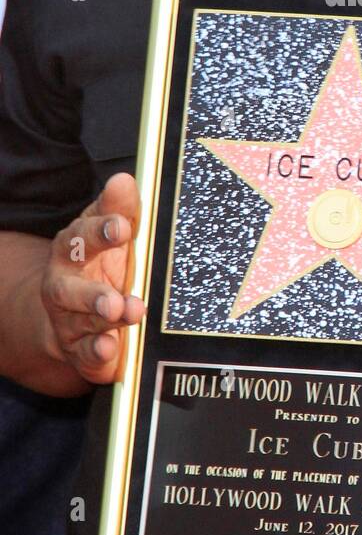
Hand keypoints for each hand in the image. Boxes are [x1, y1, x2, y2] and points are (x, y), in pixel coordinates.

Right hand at [40, 172, 144, 385]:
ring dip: (103, 322)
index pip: (79, 239)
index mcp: (71, 251)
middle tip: (115, 299)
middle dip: (91, 294)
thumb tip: (124, 180)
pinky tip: (110, 348)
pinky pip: (85, 353)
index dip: (99, 233)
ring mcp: (69, 320)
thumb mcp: (110, 232)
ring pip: (81, 323)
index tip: (122, 228)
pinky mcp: (80, 349)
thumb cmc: (100, 262)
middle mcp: (63, 287)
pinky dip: (97, 352)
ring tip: (126, 315)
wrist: (76, 312)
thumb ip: (117, 209)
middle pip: (68, 290)